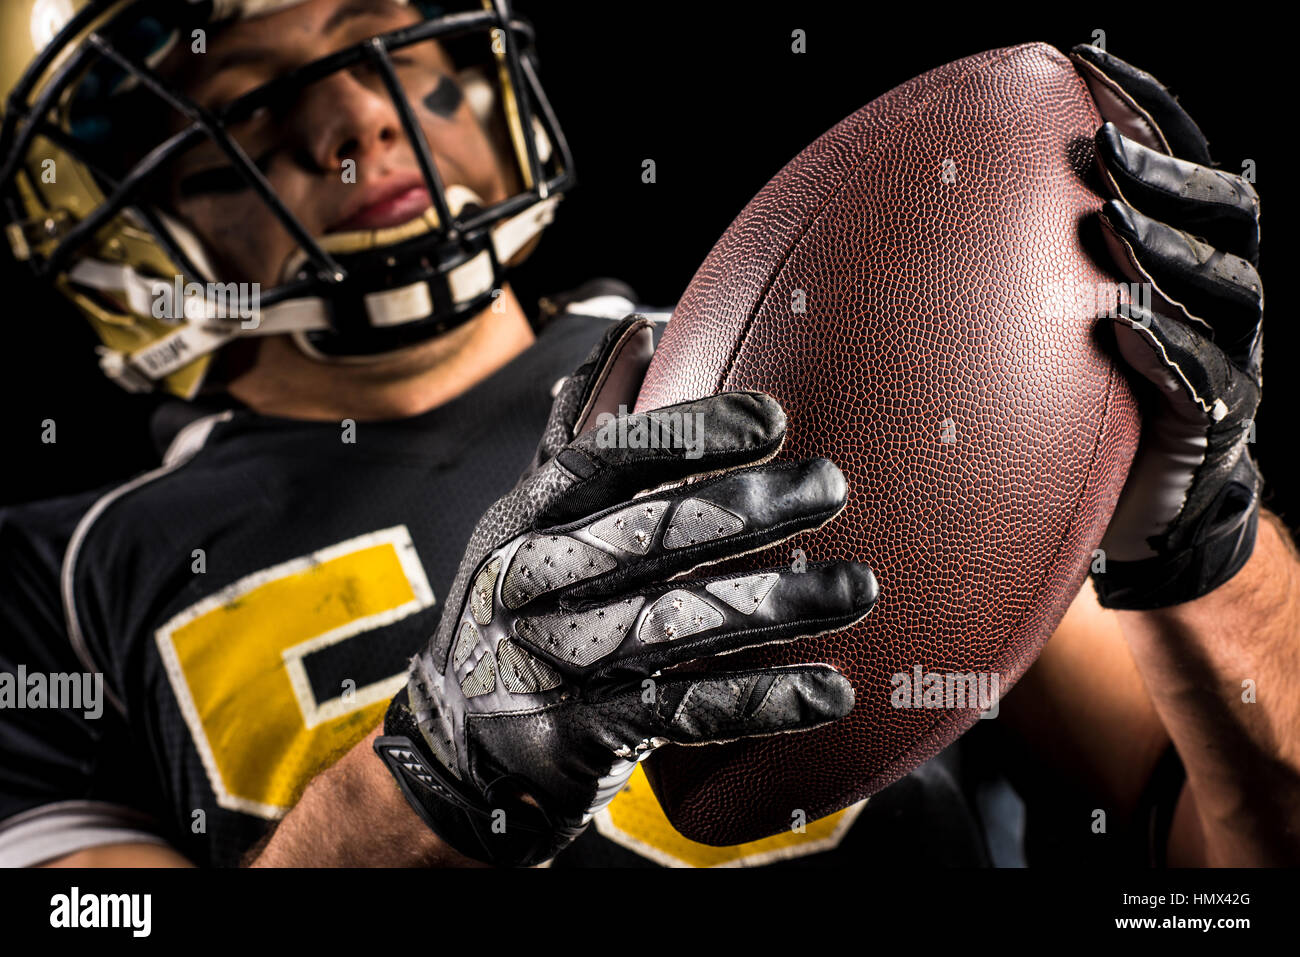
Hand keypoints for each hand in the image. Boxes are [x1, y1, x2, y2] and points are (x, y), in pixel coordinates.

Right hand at [375, 317, 877, 865]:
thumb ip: (582, 432)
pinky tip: (830, 691)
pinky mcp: (589, 731)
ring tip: (856, 588)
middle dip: (743, 510)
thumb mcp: (528, 516)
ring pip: (674, 623)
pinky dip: (757, 701)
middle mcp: (536, 583)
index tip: (772, 418)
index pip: (604, 462)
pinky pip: (682, 711)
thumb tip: (630, 333)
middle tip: (832, 485)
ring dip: (771, 605)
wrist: (460, 748)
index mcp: (527, 518)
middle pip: (648, 536)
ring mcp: (559, 661)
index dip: (686, 437)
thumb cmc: (518, 607)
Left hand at [1071, 45, 1263, 608]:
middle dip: (1168, 171)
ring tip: (1115, 224)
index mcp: (1182, 254)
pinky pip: (1202, 377)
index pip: (1185, 160)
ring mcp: (1226, 355)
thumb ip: (1017, 264)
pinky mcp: (1214, 419)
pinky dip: (1163, 345)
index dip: (1148, 105)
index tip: (1084, 60)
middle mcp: (1216, 294)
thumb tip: (905, 210)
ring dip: (1168, 249)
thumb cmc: (1083, 397)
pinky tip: (1121, 322)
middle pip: (1227, 210)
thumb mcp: (1054, 320)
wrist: (1135, 504)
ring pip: (1227, 285)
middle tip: (1104, 150)